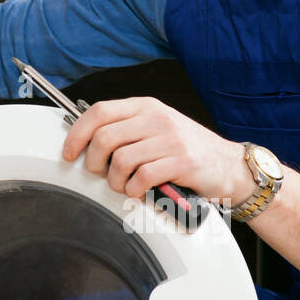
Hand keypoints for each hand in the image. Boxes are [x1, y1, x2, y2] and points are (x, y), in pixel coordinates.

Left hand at [61, 97, 255, 205]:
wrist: (230, 166)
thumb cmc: (190, 151)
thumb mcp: (158, 129)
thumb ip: (128, 130)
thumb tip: (88, 142)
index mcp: (146, 107)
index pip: (99, 112)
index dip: (77, 134)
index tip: (69, 152)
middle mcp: (157, 118)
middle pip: (104, 138)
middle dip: (95, 164)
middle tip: (102, 175)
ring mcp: (169, 138)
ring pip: (121, 161)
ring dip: (116, 181)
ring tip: (126, 186)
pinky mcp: (180, 161)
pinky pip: (141, 178)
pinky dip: (135, 190)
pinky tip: (141, 192)